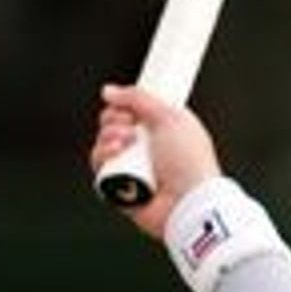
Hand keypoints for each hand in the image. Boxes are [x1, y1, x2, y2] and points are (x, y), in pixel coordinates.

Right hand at [89, 84, 221, 240]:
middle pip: (114, 126)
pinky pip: (101, 167)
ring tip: (124, 142)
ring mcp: (134, 169)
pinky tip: (115, 154)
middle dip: (113, 120)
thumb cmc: (189, 161)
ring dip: (108, 137)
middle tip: (127, 125)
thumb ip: (138, 98)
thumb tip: (109, 91)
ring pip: (104, 145)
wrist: (188, 200)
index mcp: (165, 131)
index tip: (124, 104)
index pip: (134, 112)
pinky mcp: (121, 188)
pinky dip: (103, 157)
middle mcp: (149, 149)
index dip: (124, 106)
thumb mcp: (169, 117)